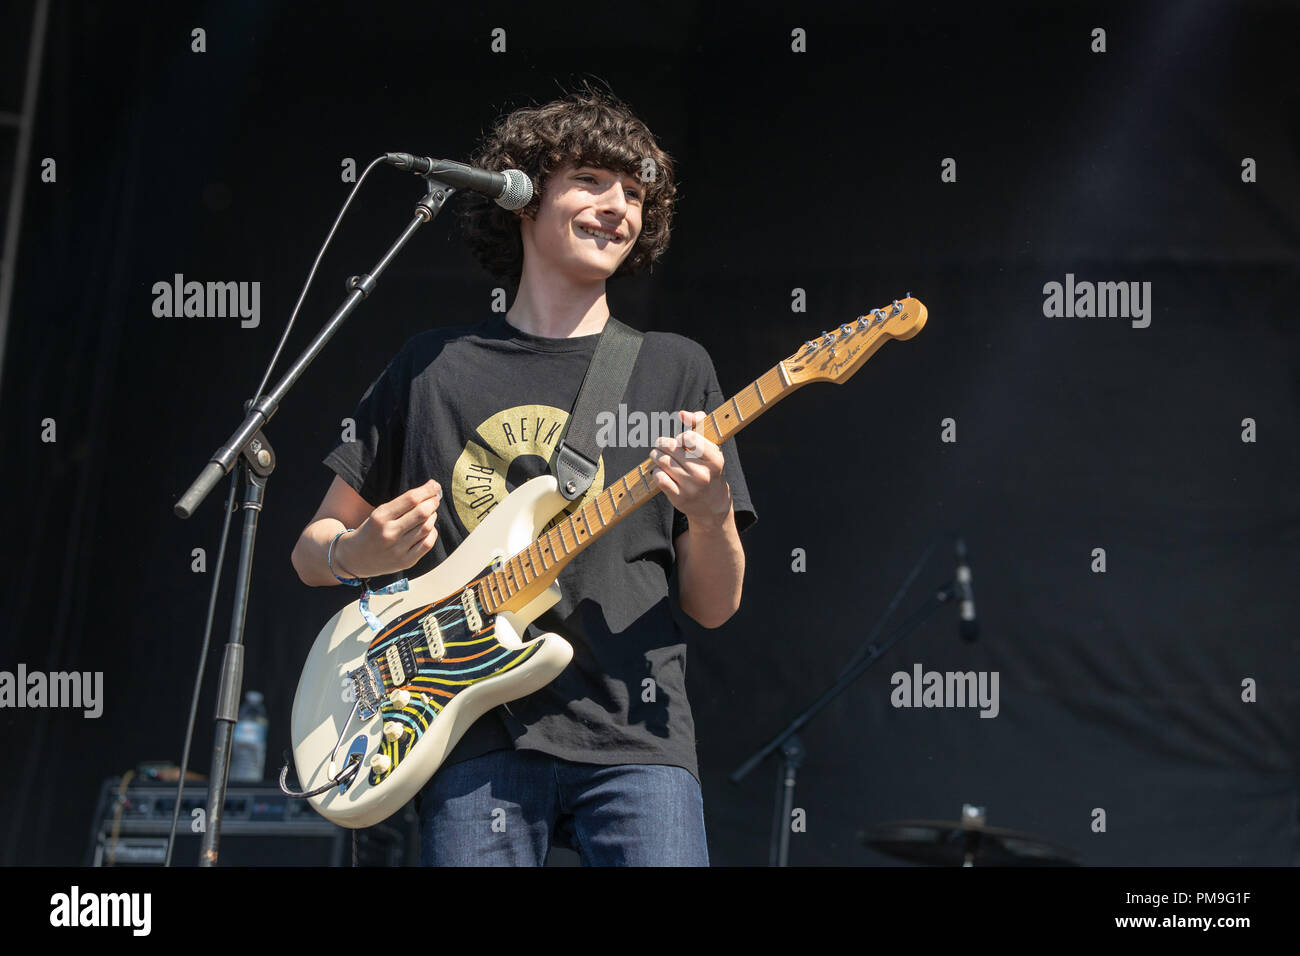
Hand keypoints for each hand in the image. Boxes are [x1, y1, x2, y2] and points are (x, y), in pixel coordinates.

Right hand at [335, 479, 441, 576]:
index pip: (411, 499)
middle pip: (422, 513)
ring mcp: (398, 549)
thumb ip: (403, 503)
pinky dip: (432, 532)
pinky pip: (428, 543)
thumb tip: (432, 489)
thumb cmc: (371, 530)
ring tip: (430, 512)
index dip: (427, 490)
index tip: (435, 485)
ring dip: (433, 516)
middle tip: (435, 498)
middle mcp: (389, 533)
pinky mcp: (405, 561)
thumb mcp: (379, 513)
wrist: (355, 558)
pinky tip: (428, 528)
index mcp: (380, 517)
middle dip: (433, 502)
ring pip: (427, 527)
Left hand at [650, 410, 731, 528]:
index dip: (681, 437)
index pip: (689, 438)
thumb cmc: (709, 468)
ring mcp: (690, 487)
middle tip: (660, 444)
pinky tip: (660, 471)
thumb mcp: (711, 447)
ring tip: (657, 455)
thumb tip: (682, 414)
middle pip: (671, 448)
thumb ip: (699, 424)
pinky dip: (656, 472)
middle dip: (662, 443)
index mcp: (715, 460)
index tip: (681, 441)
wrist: (712, 504)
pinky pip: (659, 478)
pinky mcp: (679, 498)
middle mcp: (703, 474)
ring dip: (656, 455)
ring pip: (662, 462)